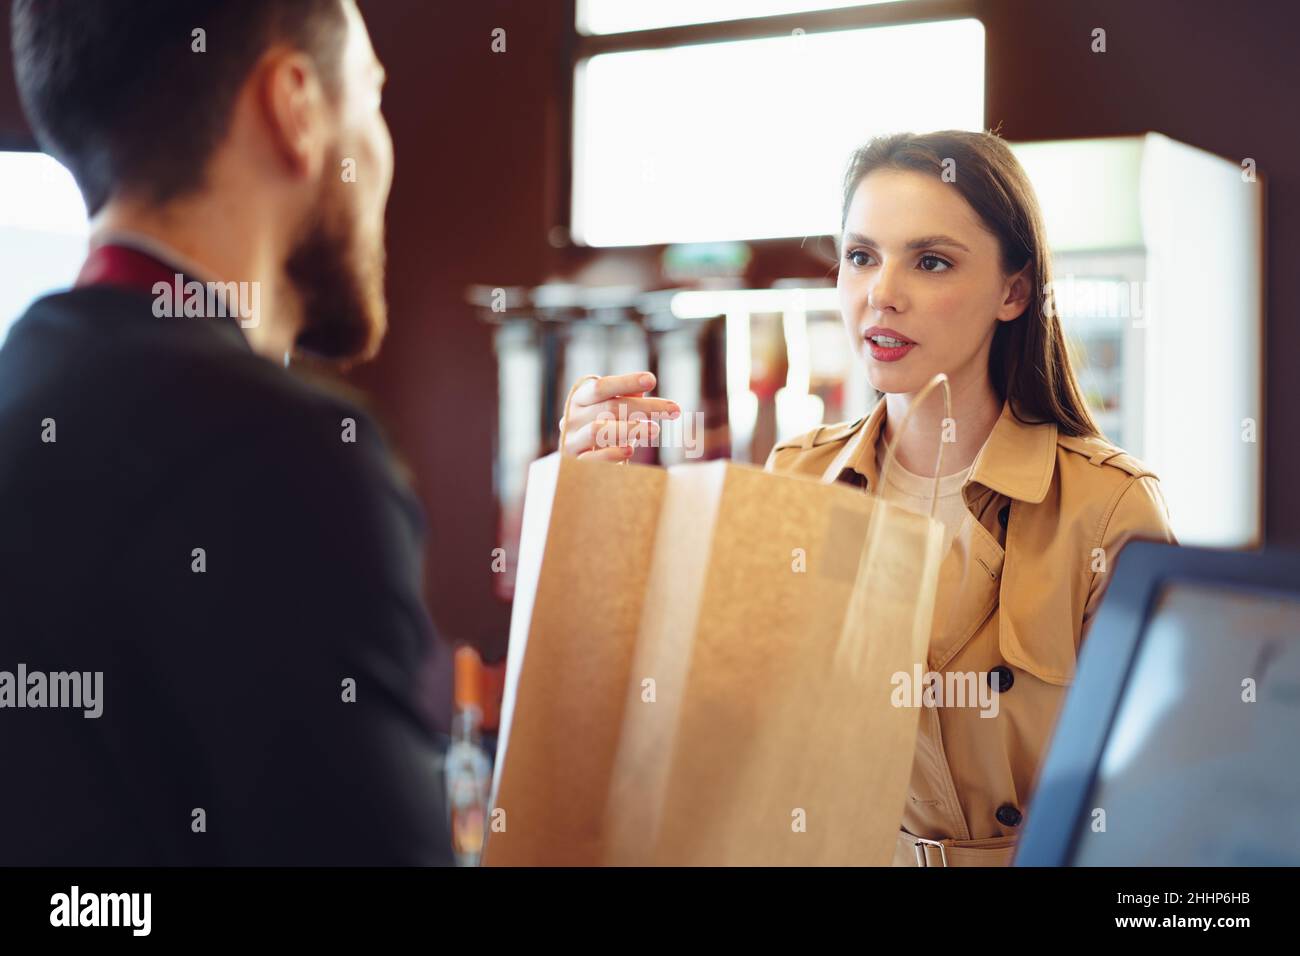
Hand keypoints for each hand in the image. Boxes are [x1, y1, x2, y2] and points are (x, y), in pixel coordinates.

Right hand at [558, 372, 680, 460]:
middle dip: (644, 408)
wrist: (579, 466)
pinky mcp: (573, 464)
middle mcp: (571, 417)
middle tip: (674, 410)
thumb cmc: (602, 430)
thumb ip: (627, 398)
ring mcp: (571, 440)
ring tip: (656, 431)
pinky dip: (612, 453)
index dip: (626, 382)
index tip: (652, 380)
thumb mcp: (612, 412)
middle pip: (609, 408)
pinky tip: (630, 451)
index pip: (602, 387)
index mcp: (580, 399)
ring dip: (629, 429)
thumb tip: (644, 384)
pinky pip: (591, 458)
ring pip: (597, 430)